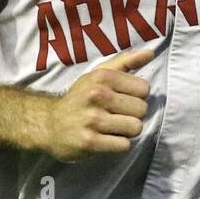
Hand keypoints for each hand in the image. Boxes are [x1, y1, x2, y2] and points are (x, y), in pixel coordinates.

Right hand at [33, 48, 154, 161]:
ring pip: (135, 128)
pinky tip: (105, 139)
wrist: (49, 124)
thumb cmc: (80, 98)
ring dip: (126, 131)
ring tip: (111, 128)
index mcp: (102, 77)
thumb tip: (150, 53)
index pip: (144, 89)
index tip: (121, 99)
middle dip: (132, 115)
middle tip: (115, 115)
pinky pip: (124, 145)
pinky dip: (118, 145)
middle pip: (142, 110)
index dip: (135, 96)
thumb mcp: (98, 74)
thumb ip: (125, 62)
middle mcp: (97, 95)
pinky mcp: (90, 142)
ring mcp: (93, 119)